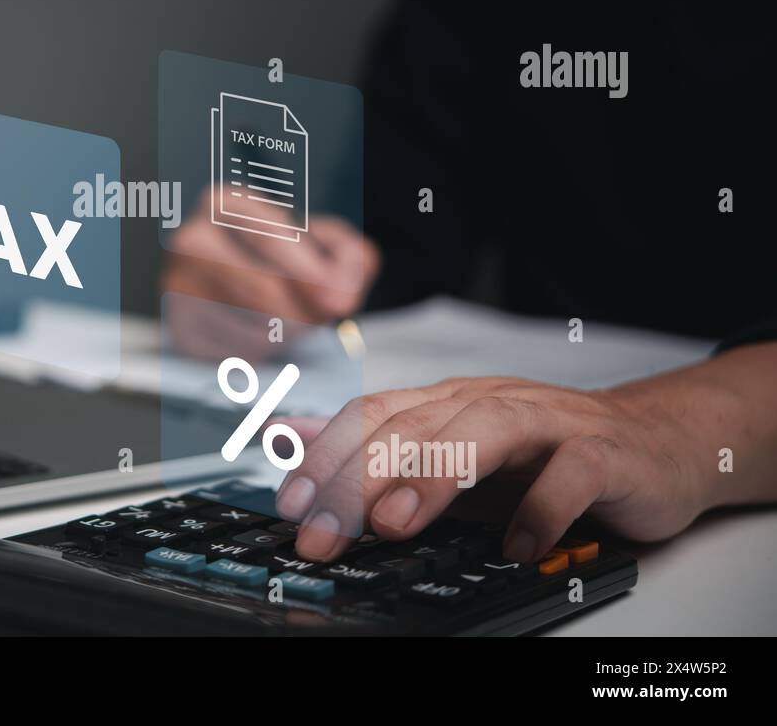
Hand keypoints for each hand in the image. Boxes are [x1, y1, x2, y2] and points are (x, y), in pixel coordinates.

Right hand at [161, 188, 379, 358]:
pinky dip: (263, 352)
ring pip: (252, 329)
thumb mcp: (324, 241)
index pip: (267, 238)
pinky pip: (236, 354)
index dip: (308, 273)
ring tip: (287, 318)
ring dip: (286, 336)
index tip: (338, 301)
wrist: (236, 278)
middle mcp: (191, 241)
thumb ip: (349, 256)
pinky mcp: (180, 329)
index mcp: (224, 205)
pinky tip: (262, 332)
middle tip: (321, 316)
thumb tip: (342, 292)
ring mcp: (178, 286)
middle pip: (259, 291)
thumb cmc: (284, 256)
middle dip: (304, 312)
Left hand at [273, 374, 720, 563]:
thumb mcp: (449, 445)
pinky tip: (516, 544)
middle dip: (360, 480)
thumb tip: (289, 434)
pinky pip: (572, 473)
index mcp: (447, 402)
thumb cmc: (545, 451)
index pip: (373, 416)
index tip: (292, 507)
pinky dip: (542, 507)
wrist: (657, 441)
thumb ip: (371, 444)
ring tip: (395, 525)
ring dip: (434, 478)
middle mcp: (490, 403)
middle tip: (325, 532)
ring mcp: (549, 423)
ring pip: (483, 432)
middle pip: (414, 426)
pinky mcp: (605, 453)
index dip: (327, 457)